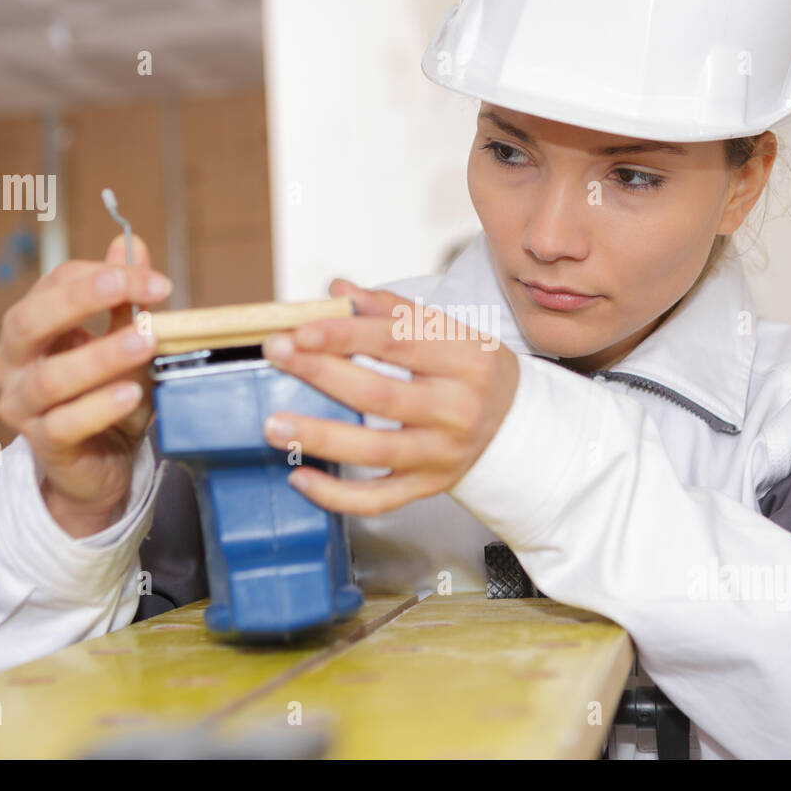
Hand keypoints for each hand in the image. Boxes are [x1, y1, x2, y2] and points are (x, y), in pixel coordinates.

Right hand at [0, 234, 172, 536]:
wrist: (103, 463)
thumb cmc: (109, 394)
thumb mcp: (124, 339)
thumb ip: (125, 297)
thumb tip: (130, 241)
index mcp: (28, 327)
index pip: (55, 284)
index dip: (103, 275)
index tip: (157, 281)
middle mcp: (11, 363)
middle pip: (29, 321)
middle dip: (82, 299)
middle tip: (130, 287)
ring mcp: (21, 406)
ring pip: (51, 377)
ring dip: (101, 355)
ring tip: (145, 341)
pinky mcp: (43, 445)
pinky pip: (66, 424)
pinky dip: (100, 407)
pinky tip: (131, 394)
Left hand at [259, 279, 519, 514]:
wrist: (516, 427)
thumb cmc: (472, 372)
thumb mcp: (451, 332)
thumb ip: (393, 311)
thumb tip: (338, 291)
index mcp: (466, 360)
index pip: (399, 342)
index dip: (347, 335)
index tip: (301, 328)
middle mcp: (458, 409)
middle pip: (381, 394)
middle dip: (321, 374)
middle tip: (275, 354)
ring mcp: (443, 454)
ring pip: (375, 450)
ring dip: (319, 437)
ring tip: (273, 424)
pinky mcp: (428, 487)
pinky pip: (379, 499)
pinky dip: (337, 495)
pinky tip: (301, 478)